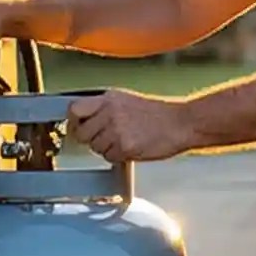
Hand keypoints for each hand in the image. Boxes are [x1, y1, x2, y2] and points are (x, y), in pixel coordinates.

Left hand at [68, 89, 192, 162]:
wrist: (180, 123)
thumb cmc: (158, 114)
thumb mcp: (127, 100)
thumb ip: (105, 107)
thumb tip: (84, 118)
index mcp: (109, 98)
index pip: (75, 108)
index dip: (75, 120)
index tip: (79, 125)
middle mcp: (110, 112)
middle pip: (81, 133)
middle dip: (90, 138)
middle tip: (105, 137)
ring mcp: (116, 130)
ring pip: (95, 147)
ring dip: (106, 148)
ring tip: (123, 140)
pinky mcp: (124, 147)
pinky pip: (109, 157)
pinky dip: (118, 156)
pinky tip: (131, 147)